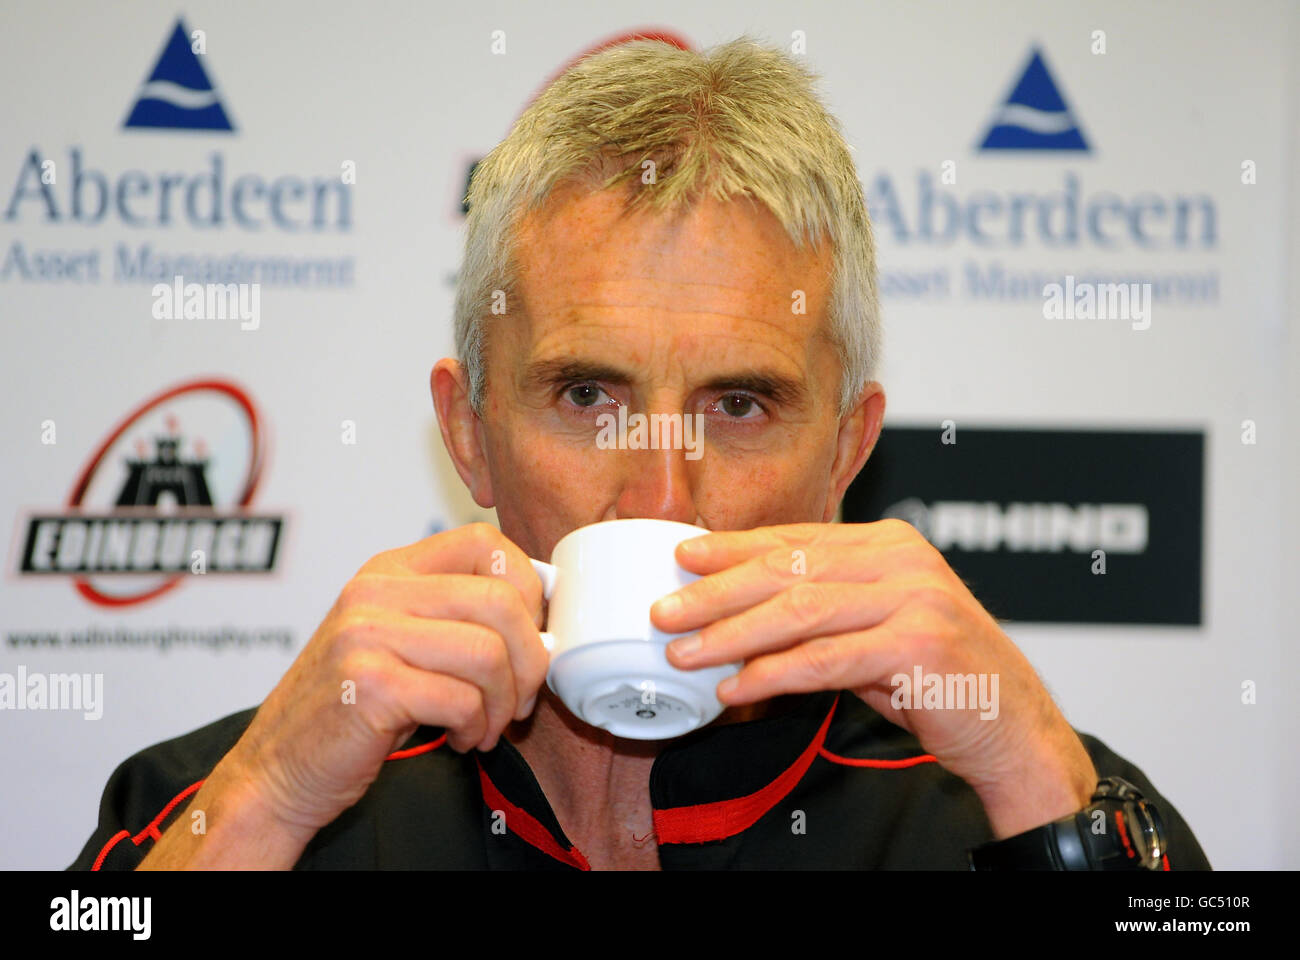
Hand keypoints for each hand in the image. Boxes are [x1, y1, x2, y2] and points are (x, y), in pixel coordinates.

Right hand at [219, 522, 549, 839]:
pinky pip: (462, 698)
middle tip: (520, 697)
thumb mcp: (399, 640)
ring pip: (489, 651)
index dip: (527, 588)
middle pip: (500, 599)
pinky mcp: (368, 686)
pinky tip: (459, 738)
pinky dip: (476, 727)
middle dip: (530, 658)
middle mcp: (375, 591)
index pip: (485, 542)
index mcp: (389, 569)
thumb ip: (455, 616)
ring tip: (486, 725)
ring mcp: (367, 635)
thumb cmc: (350, 709)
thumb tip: (542, 618)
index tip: (530, 635)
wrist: (276, 769)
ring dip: (504, 702)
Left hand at [651, 520, 1096, 837]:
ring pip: (800, 611)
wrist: (1013, 726)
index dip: (733, 546)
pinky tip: (735, 686)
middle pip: (788, 569)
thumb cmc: (937, 677)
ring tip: (684, 651)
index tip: (681, 554)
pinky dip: (772, 674)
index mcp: (889, 544)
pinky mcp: (918, 646)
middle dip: (717, 591)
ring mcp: (914, 599)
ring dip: (732, 634)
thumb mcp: (875, 627)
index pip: (795, 538)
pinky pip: (825, 660)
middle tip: (665, 609)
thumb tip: (738, 607)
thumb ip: (822, 607)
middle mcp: (902, 560)